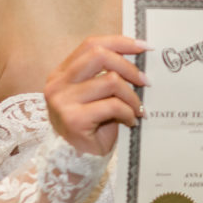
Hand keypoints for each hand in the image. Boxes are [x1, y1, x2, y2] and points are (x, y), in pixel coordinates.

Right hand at [44, 35, 149, 155]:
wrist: (77, 160)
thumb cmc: (92, 125)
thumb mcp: (96, 95)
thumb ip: (106, 74)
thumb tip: (139, 54)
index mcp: (61, 73)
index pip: (91, 45)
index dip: (119, 42)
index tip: (144, 46)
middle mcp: (57, 84)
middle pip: (99, 57)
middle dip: (128, 66)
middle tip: (145, 81)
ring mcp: (62, 101)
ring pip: (110, 81)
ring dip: (131, 95)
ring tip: (137, 108)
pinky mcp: (73, 120)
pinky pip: (112, 105)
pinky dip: (128, 112)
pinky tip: (131, 120)